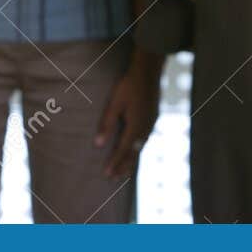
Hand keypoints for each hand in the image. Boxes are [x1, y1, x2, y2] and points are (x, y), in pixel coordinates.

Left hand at [95, 47, 163, 177]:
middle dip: (123, 167)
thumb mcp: (114, 104)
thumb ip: (107, 124)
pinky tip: (136, 149)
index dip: (114, 164)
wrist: (149, 71)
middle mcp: (145, 129)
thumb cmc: (128, 85)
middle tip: (114, 179)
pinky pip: (145, 139)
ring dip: (132, 160)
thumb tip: (97, 145)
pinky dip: (138, 149)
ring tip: (125, 171)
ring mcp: (151, 124)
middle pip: (133, 153)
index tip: (106, 175)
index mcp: (135, 127)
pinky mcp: (153, 118)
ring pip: (140, 147)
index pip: (122, 151)